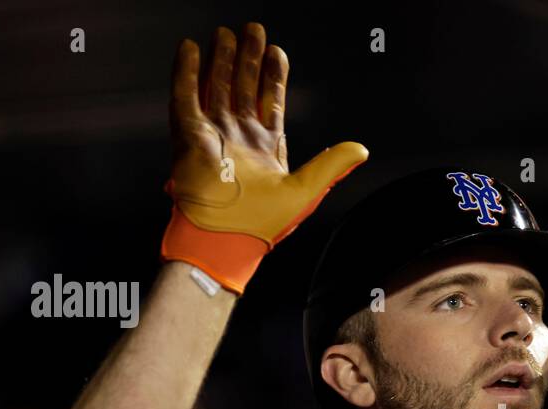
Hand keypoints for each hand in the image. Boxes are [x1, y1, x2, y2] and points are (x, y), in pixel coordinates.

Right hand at [161, 22, 367, 294]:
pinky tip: (190, 50)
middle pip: (244, 88)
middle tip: (252, 30)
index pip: (271, 102)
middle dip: (247, 59)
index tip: (277, 51)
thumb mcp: (306, 191)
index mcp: (265, 149)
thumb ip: (332, 165)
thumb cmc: (262, 224)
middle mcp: (239, 138)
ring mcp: (213, 134)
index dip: (274, 77)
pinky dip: (186, 73)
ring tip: (225, 33)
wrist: (225, 238)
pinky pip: (185, 97)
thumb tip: (362, 149)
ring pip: (217, 87)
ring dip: (221, 60)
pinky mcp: (189, 135)